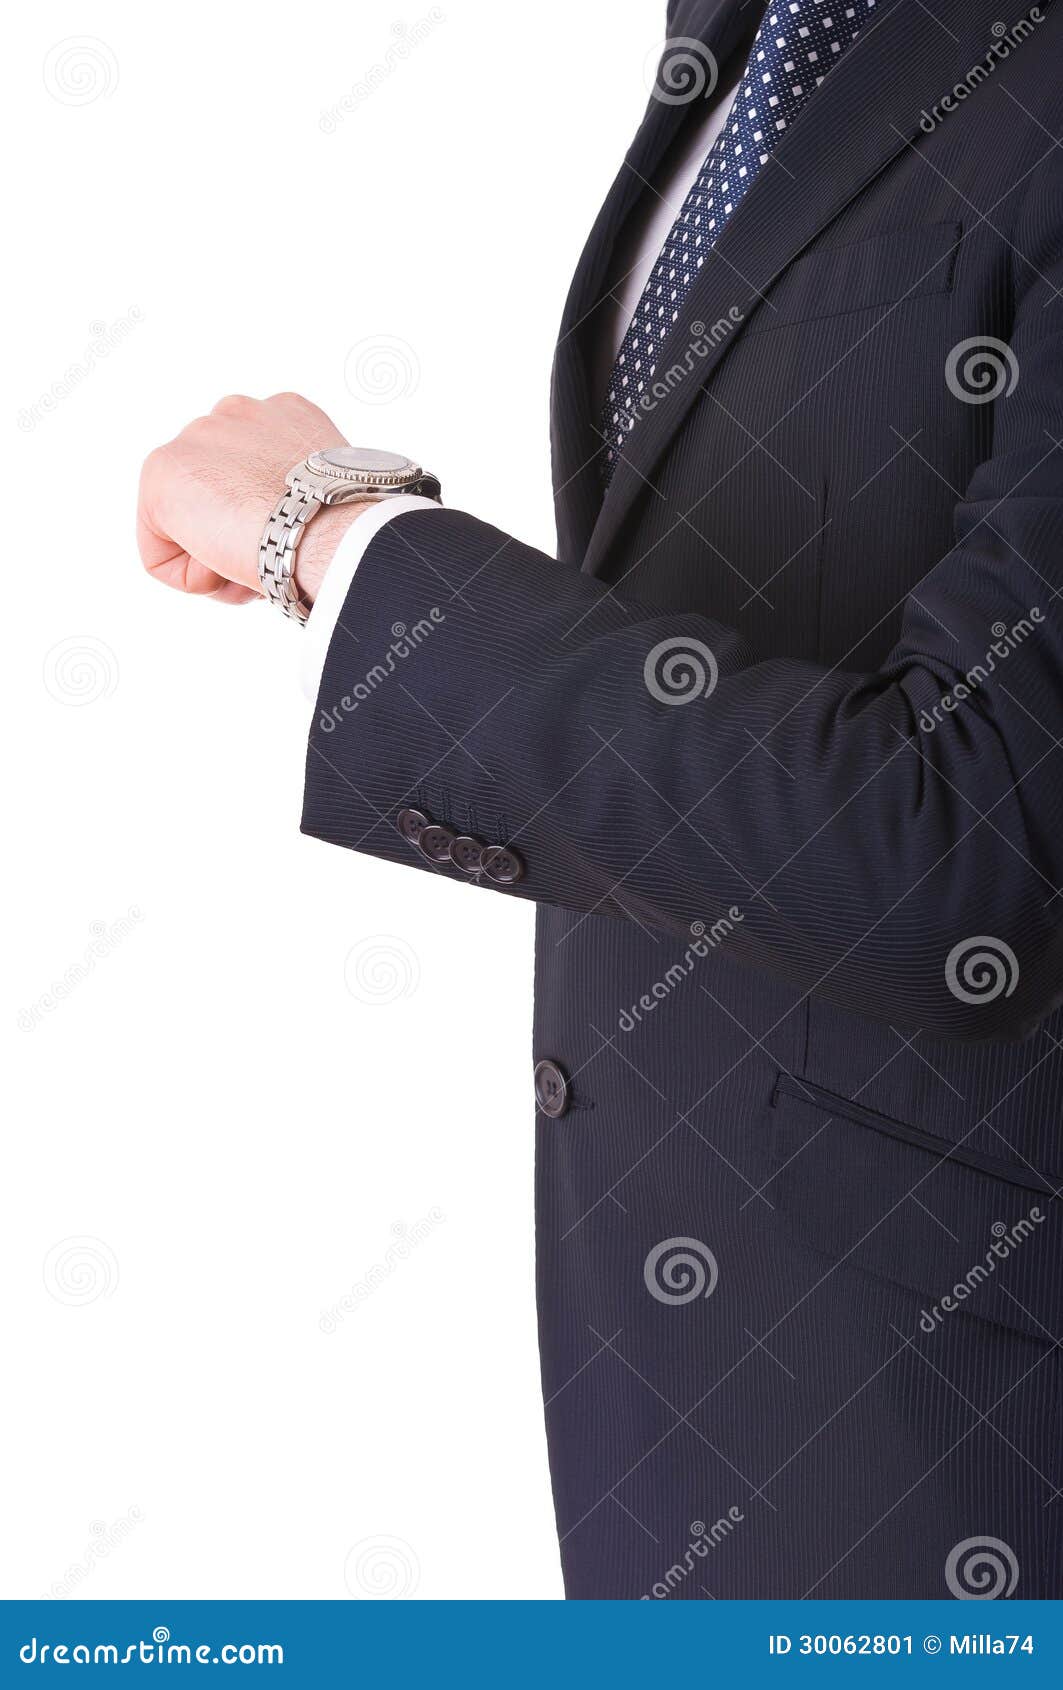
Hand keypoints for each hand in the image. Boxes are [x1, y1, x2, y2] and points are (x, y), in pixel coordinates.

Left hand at [137, 392, 369, 608]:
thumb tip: (286, 519)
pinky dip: (192, 577)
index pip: (254, 477)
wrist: (331, 531)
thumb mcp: (329, 496)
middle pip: (218, 496)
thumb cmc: (348, 531)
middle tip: (276, 556)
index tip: (295, 541)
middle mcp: (237, 412)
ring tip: (255, 563)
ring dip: (216, 555)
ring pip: (189, 523)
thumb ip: (299, 492)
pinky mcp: (160, 472)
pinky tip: (230, 571)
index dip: (272, 525)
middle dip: (237, 535)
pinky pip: (160, 552)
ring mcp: (196, 436)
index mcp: (285, 414)